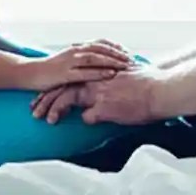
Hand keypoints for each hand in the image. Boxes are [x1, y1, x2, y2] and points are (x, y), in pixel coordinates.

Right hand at [19, 41, 132, 91]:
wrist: (29, 74)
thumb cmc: (49, 70)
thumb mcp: (67, 62)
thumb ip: (81, 62)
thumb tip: (97, 64)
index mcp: (76, 48)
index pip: (100, 43)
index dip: (114, 46)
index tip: (128, 51)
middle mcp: (74, 51)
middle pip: (100, 49)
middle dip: (117, 53)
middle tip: (132, 58)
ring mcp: (69, 62)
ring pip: (95, 58)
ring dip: (111, 61)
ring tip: (125, 65)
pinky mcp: (65, 74)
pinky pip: (85, 72)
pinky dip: (99, 72)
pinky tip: (111, 75)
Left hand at [33, 67, 164, 124]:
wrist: (161, 90)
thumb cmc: (147, 83)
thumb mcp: (124, 75)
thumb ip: (109, 79)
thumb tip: (104, 85)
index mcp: (97, 71)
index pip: (68, 77)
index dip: (54, 88)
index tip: (43, 97)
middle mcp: (94, 79)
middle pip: (61, 86)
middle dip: (45, 99)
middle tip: (34, 110)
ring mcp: (98, 92)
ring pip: (66, 98)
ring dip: (54, 110)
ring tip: (47, 121)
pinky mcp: (106, 106)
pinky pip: (88, 116)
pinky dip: (85, 120)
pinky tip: (83, 124)